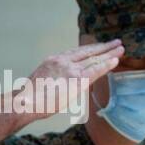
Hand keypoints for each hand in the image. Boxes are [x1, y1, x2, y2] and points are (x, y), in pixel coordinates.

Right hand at [10, 40, 124, 124]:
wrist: (24, 102)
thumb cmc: (30, 98)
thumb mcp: (44, 81)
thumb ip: (57, 79)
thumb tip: (67, 85)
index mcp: (54, 60)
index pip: (77, 52)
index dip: (91, 49)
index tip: (101, 47)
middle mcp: (63, 61)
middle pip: (87, 51)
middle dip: (103, 47)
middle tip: (116, 43)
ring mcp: (70, 69)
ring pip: (94, 59)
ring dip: (109, 53)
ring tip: (121, 49)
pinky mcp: (76, 80)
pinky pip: (95, 70)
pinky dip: (106, 64)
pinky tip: (115, 60)